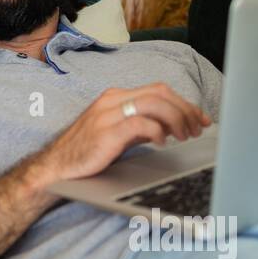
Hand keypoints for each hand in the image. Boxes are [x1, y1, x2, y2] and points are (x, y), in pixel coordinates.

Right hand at [34, 83, 210, 183]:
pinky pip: (139, 123)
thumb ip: (142, 125)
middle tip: (197, 128)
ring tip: (184, 136)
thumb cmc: (88, 152)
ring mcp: (107, 115)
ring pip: (153, 103)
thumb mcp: (119, 133)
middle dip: (185, 109)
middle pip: (160, 92)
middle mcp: (112, 100)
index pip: (158, 90)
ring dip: (176, 119)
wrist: (56, 168)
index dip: (184, 103)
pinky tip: (162, 143)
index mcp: (116, 97)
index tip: (200, 118)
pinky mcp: (105, 133)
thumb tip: (173, 126)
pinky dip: (157, 131)